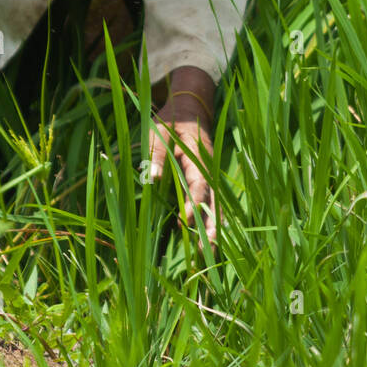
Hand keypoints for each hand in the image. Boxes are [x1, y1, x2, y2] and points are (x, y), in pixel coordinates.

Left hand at [148, 66, 217, 245]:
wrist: (189, 110)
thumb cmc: (172, 121)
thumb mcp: (159, 132)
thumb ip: (156, 155)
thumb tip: (151, 178)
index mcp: (198, 158)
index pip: (199, 185)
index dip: (194, 204)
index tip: (185, 221)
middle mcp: (207, 172)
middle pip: (213, 202)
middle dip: (211, 227)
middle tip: (207, 251)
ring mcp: (208, 179)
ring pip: (215, 207)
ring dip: (212, 230)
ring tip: (209, 255)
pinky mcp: (204, 183)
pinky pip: (210, 205)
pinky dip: (210, 223)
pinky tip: (208, 243)